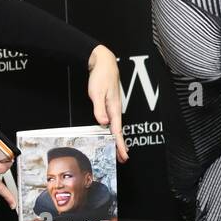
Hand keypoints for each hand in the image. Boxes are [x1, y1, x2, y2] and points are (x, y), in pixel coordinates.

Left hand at [87, 46, 128, 162]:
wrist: (104, 62)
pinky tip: (112, 133)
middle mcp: (116, 109)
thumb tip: (104, 123)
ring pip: (117, 126)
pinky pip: (114, 120)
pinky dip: (114, 130)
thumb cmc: (101, 76)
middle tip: (123, 158)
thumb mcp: (97, 92)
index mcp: (114, 108)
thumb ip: (100, 109)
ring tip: (119, 150)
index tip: (123, 155)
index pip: (117, 130)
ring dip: (118, 139)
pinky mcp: (111, 103)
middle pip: (119, 131)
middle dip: (121, 145)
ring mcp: (114, 106)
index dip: (120, 144)